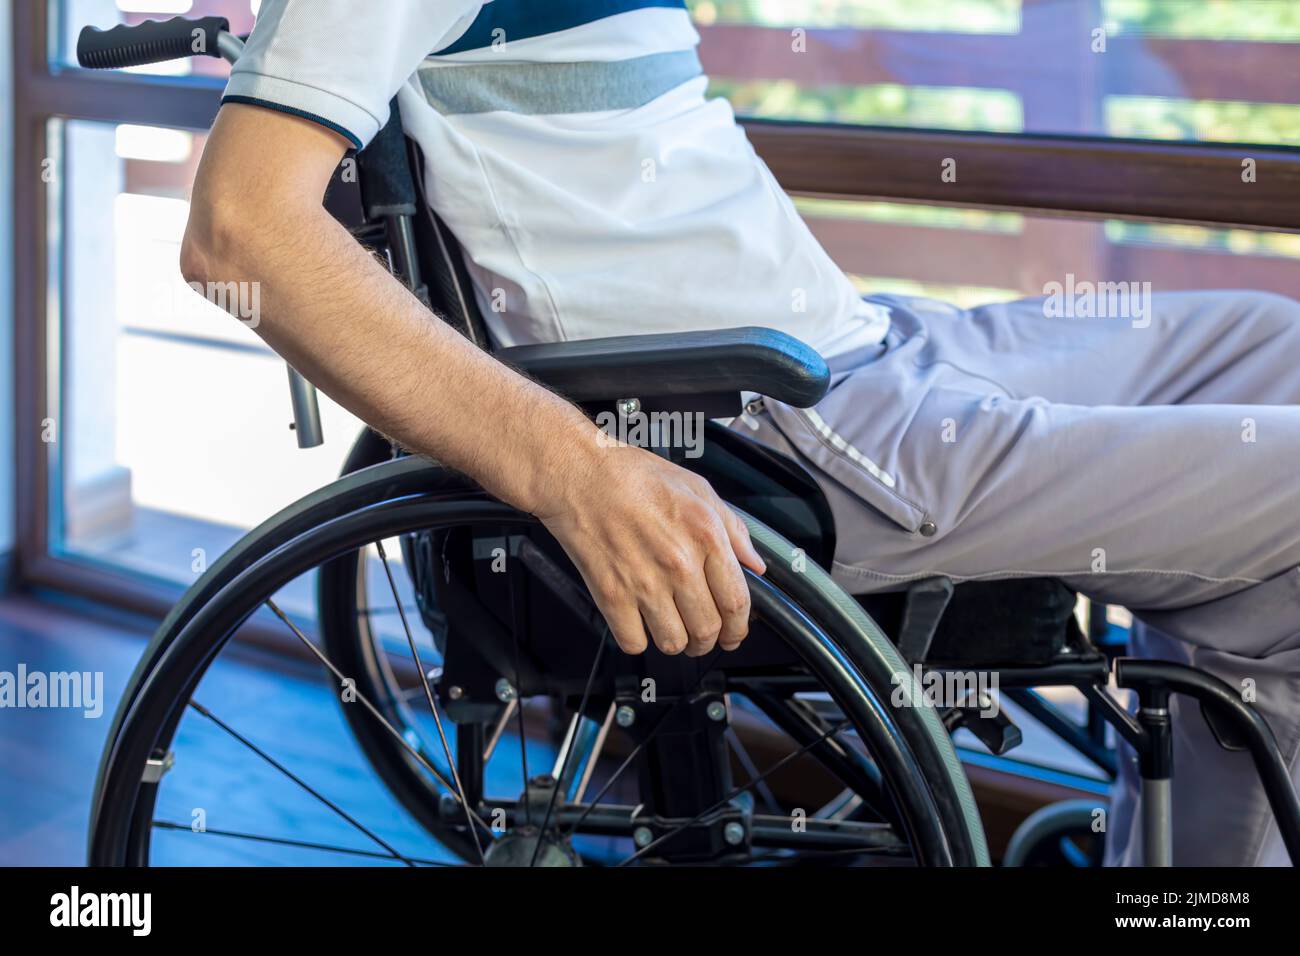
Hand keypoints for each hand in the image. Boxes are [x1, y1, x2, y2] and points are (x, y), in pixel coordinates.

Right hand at [535, 440, 765, 656]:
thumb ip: (733, 528)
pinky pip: (634, 642)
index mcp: (706, 535)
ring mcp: (644, 582)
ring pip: (673, 643)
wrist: (578, 475)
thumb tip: (755, 563)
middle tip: (703, 636)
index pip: (737, 602)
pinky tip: (638, 623)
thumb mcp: (697, 488)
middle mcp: (679, 563)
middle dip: (709, 641)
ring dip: (677, 644)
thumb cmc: (632, 476)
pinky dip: (638, 640)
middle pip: (707, 629)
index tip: (733, 633)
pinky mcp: (611, 595)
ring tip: (673, 631)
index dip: (739, 628)